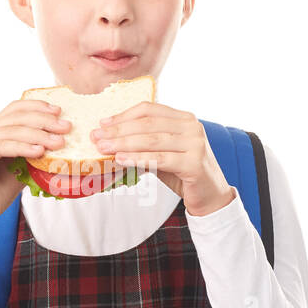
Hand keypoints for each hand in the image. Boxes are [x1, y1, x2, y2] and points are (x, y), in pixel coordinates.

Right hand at [0, 99, 72, 243]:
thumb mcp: (21, 170)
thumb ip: (33, 154)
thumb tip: (60, 143)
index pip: (14, 110)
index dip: (37, 106)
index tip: (59, 111)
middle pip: (15, 117)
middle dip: (43, 121)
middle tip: (66, 127)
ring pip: (10, 131)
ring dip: (37, 134)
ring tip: (58, 141)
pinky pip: (1, 146)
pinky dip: (22, 147)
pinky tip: (39, 151)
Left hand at [90, 102, 235, 216]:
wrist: (210, 196)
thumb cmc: (183, 173)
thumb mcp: (162, 153)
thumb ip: (143, 144)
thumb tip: (109, 139)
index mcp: (184, 118)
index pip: (149, 110)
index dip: (124, 115)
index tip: (102, 123)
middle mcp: (192, 126)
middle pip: (148, 124)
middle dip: (119, 130)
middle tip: (97, 137)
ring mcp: (195, 144)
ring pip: (152, 140)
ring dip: (124, 143)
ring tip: (103, 148)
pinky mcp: (194, 163)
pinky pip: (160, 159)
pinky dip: (138, 158)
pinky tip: (121, 160)